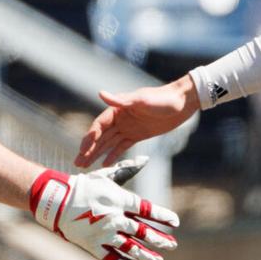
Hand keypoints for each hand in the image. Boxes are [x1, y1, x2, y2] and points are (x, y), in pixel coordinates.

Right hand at [28, 157, 178, 259]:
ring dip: (146, 255)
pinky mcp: (92, 245)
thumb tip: (145, 158)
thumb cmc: (84, 186)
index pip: (147, 209)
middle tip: (172, 245)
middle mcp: (115, 218)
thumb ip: (127, 169)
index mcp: (120, 200)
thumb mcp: (107, 175)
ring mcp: (104, 233)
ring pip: (131, 248)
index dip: (163, 216)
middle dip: (159, 240)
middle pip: (143, 232)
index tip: (175, 222)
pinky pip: (111, 258)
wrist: (57, 199)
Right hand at [76, 76, 198, 167]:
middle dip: (89, 149)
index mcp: (118, 108)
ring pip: (109, 143)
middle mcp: (121, 118)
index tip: (82, 150)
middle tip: (78, 163)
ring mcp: (129, 127)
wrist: (182, 103)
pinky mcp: (138, 135)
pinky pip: (122, 146)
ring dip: (97, 153)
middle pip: (101, 136)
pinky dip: (113, 155)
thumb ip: (121, 101)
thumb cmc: (162, 98)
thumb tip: (100, 93)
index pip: (99, 125)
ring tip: (85, 165)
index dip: (90, 137)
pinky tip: (105, 164)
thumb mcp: (142, 100)